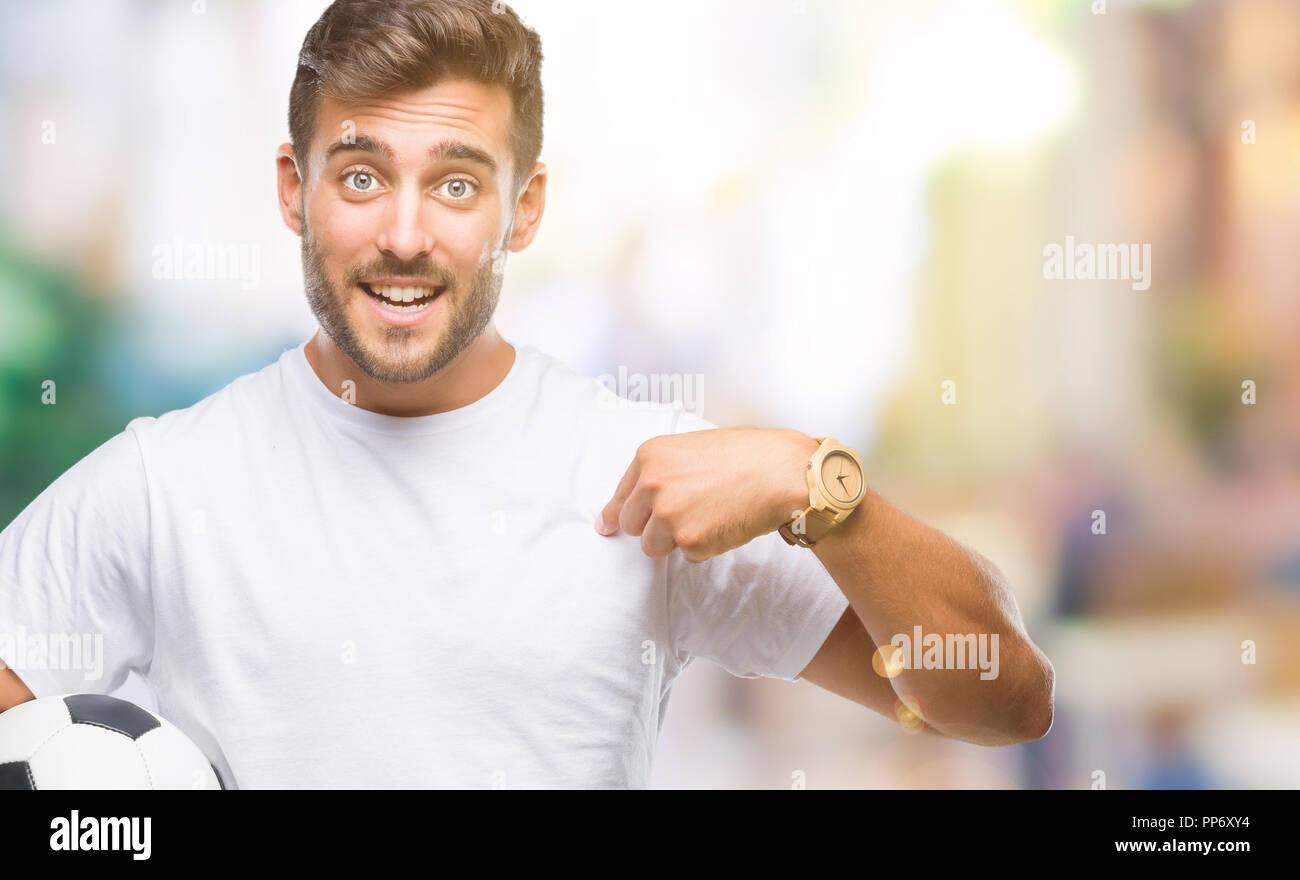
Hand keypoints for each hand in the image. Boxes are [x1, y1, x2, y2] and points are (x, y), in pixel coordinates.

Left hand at [595, 427, 819, 560]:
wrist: (783, 472)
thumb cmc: (748, 454)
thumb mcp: (694, 447)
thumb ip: (663, 469)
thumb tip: (638, 498)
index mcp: (650, 455)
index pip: (620, 495)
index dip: (616, 513)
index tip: (607, 527)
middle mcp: (652, 483)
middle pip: (630, 524)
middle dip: (650, 527)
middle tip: (683, 519)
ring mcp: (668, 514)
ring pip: (652, 546)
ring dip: (676, 540)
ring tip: (709, 517)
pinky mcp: (689, 540)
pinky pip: (685, 555)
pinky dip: (704, 547)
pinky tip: (725, 524)